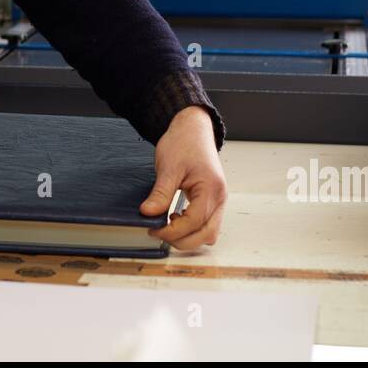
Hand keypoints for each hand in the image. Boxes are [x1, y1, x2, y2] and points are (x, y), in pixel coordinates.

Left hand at [140, 106, 226, 249]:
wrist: (193, 128)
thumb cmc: (184, 142)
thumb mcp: (168, 167)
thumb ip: (160, 192)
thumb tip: (148, 213)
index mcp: (211, 188)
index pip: (194, 222)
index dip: (172, 231)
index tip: (153, 228)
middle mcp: (219, 197)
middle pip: (206, 234)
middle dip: (182, 239)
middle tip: (158, 231)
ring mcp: (218, 200)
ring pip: (209, 232)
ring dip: (189, 236)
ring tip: (168, 223)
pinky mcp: (212, 200)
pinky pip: (207, 224)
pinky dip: (192, 228)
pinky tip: (175, 218)